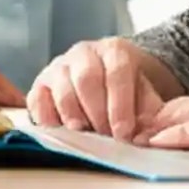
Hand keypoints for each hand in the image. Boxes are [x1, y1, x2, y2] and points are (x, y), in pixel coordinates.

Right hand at [27, 38, 166, 140]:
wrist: (110, 84)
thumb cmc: (130, 93)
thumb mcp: (147, 99)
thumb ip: (151, 115)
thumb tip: (144, 137)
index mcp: (114, 50)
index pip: (116, 72)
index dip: (120, 105)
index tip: (124, 132)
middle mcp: (84, 53)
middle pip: (86, 78)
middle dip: (97, 112)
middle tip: (105, 135)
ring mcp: (59, 66)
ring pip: (61, 86)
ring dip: (73, 114)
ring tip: (84, 133)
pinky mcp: (41, 84)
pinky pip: (37, 98)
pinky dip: (45, 116)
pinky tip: (60, 129)